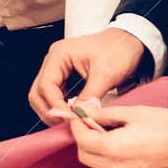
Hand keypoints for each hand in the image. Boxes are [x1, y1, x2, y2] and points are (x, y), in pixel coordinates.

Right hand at [28, 28, 148, 122]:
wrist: (129, 42)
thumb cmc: (118, 50)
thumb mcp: (106, 73)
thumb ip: (91, 95)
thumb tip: (79, 116)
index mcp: (59, 55)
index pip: (46, 85)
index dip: (56, 106)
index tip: (71, 120)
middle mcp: (53, 62)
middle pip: (38, 93)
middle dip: (50, 111)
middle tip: (69, 125)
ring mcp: (57, 71)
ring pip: (43, 97)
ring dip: (54, 112)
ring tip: (72, 123)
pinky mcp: (65, 79)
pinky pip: (55, 98)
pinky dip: (61, 109)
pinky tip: (74, 117)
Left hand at [68, 105, 167, 167]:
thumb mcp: (136, 112)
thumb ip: (107, 115)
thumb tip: (89, 115)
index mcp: (115, 149)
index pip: (82, 141)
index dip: (76, 128)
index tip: (78, 119)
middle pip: (88, 158)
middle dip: (86, 142)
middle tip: (94, 128)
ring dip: (104, 155)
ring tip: (119, 139)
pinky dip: (121, 167)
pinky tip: (136, 155)